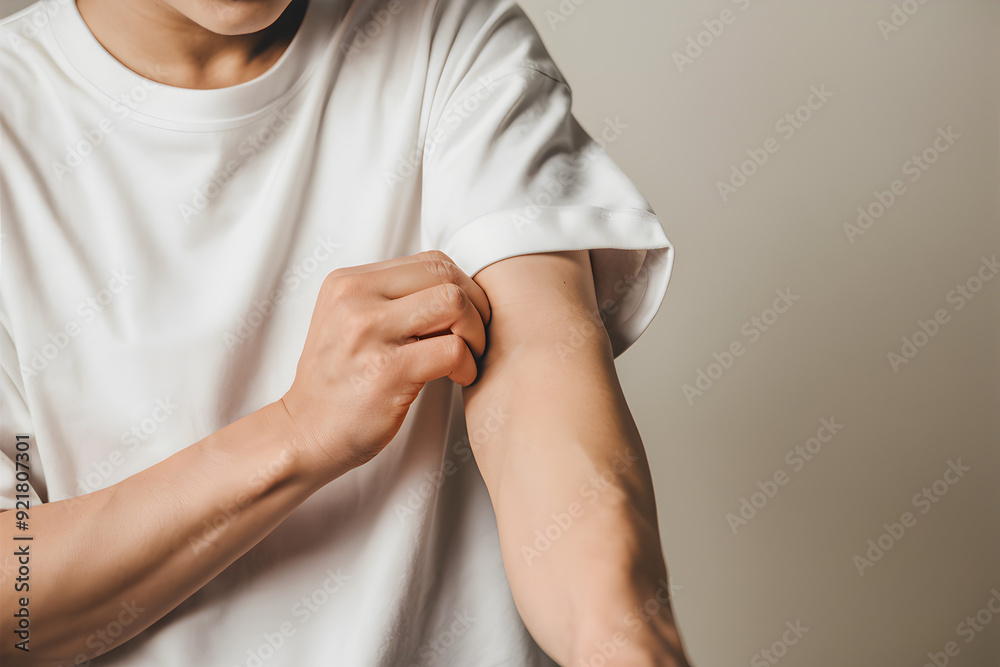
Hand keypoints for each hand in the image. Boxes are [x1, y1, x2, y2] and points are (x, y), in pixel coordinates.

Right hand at [279, 251, 490, 474]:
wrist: (305, 432)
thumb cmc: (339, 382)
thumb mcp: (350, 321)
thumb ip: (392, 298)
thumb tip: (455, 285)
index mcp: (347, 282)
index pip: (428, 260)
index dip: (461, 285)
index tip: (466, 315)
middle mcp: (354, 299)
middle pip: (445, 275)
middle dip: (475, 305)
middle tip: (475, 336)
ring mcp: (369, 333)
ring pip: (453, 304)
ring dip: (475, 332)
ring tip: (468, 355)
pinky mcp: (387, 371)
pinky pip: (452, 349)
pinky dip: (468, 363)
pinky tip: (460, 377)